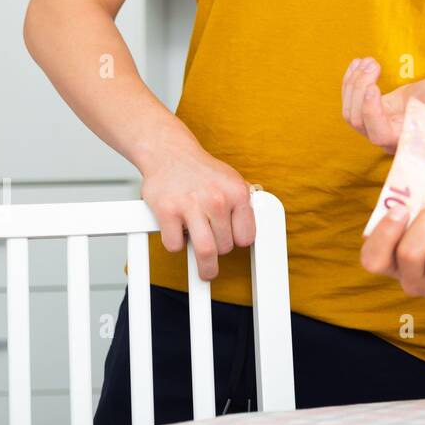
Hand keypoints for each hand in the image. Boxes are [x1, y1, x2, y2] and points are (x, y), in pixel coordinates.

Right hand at [137, 135, 255, 281]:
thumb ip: (243, 203)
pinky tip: (177, 234)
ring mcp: (192, 205)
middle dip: (219, 251)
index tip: (233, 245)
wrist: (170, 152)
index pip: (246, 236)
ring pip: (205, 252)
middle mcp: (217, 199)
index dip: (239, 243)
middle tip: (213, 247)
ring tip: (205, 272)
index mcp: (237, 193)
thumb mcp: (231, 180)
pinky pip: (175, 245)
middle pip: (225, 247)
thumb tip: (256, 226)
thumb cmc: (201, 171)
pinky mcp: (167, 211)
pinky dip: (176, 246)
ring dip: (204, 266)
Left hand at [342, 57, 424, 153]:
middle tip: (373, 63)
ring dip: (353, 84)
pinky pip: (353, 103)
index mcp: (408, 139)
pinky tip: (358, 64)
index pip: (379, 134)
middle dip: (359, 89)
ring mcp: (379, 126)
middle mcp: (389, 138)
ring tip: (368, 61)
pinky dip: (351, 82)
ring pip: (351, 112)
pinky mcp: (375, 113)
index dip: (371, 113)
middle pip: (358, 121)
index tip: (373, 87)